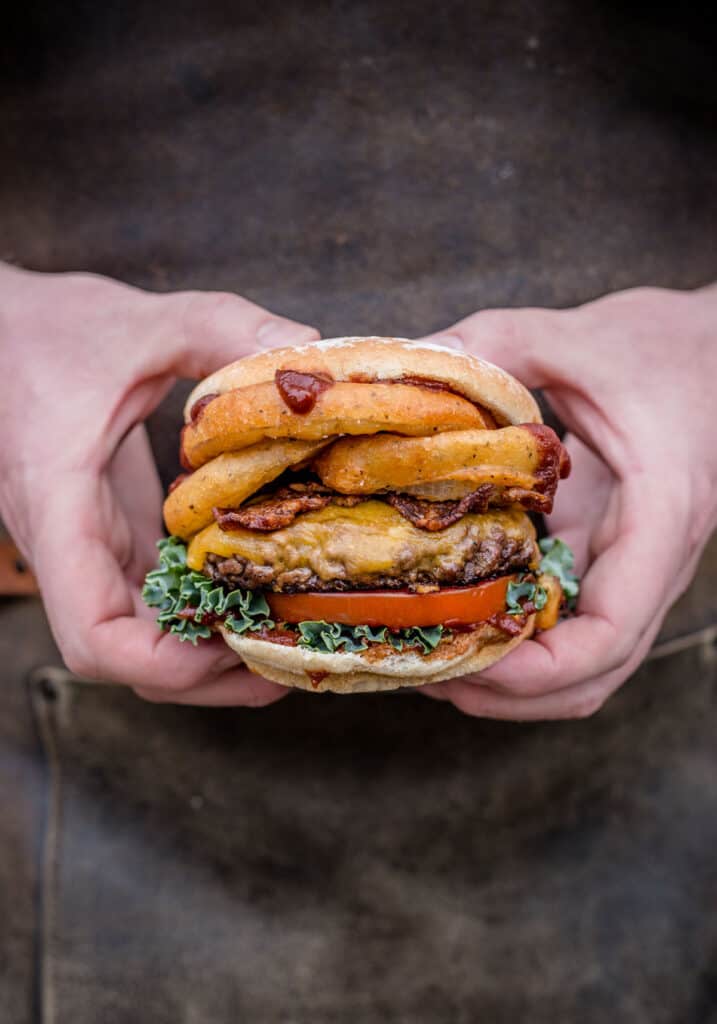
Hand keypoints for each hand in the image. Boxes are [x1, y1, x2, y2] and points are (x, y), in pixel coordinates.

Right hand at [0, 264, 317, 705]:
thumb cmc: (46, 332)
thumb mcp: (140, 322)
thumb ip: (222, 329)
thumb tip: (311, 351)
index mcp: (62, 510)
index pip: (94, 636)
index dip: (165, 665)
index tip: (236, 645)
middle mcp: (72, 549)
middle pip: (129, 661)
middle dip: (208, 676)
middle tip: (290, 656)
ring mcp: (90, 551)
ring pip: (140, 642)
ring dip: (209, 655)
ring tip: (286, 639)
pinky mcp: (110, 539)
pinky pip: (151, 602)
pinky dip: (202, 614)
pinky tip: (258, 594)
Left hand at [423, 285, 716, 719]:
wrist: (716, 352)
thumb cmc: (666, 347)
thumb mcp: (575, 336)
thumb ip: (493, 347)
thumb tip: (407, 371)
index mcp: (658, 519)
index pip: (612, 633)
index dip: (537, 670)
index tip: (467, 663)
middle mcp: (650, 564)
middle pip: (591, 676)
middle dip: (507, 692)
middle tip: (424, 670)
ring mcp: (630, 570)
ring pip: (582, 666)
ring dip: (511, 681)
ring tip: (434, 657)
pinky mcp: (607, 560)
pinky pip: (568, 627)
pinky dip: (518, 642)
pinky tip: (460, 615)